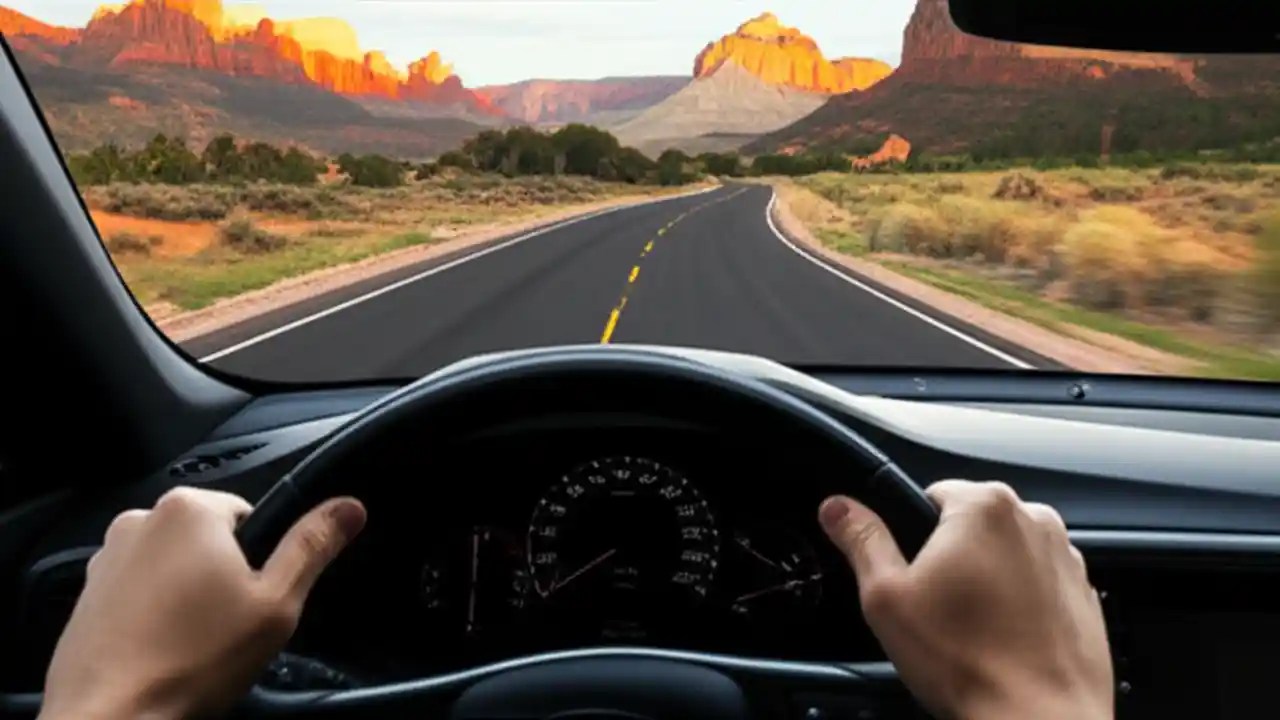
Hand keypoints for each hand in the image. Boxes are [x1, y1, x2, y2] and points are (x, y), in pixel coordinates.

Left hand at [39, 487, 366, 719]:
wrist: (110, 718)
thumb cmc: (192, 661)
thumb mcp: (276, 604)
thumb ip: (313, 547)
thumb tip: (349, 507)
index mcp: (189, 510)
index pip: (250, 514)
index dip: (263, 560)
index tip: (255, 599)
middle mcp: (140, 521)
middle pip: (209, 540)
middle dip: (224, 576)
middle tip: (228, 626)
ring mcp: (106, 559)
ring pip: (174, 567)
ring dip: (188, 596)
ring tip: (194, 644)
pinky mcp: (86, 596)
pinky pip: (139, 593)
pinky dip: (155, 616)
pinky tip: (164, 651)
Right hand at [818, 481, 1112, 719]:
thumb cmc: (967, 663)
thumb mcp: (886, 597)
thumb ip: (861, 540)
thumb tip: (838, 507)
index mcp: (984, 507)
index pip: (932, 494)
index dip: (912, 536)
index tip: (912, 574)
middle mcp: (1034, 520)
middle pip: (972, 524)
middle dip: (951, 558)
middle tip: (938, 608)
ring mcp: (1067, 558)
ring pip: (1006, 554)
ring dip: (988, 579)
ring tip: (973, 629)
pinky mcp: (1083, 594)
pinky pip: (1038, 585)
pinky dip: (1020, 604)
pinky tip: (1003, 639)